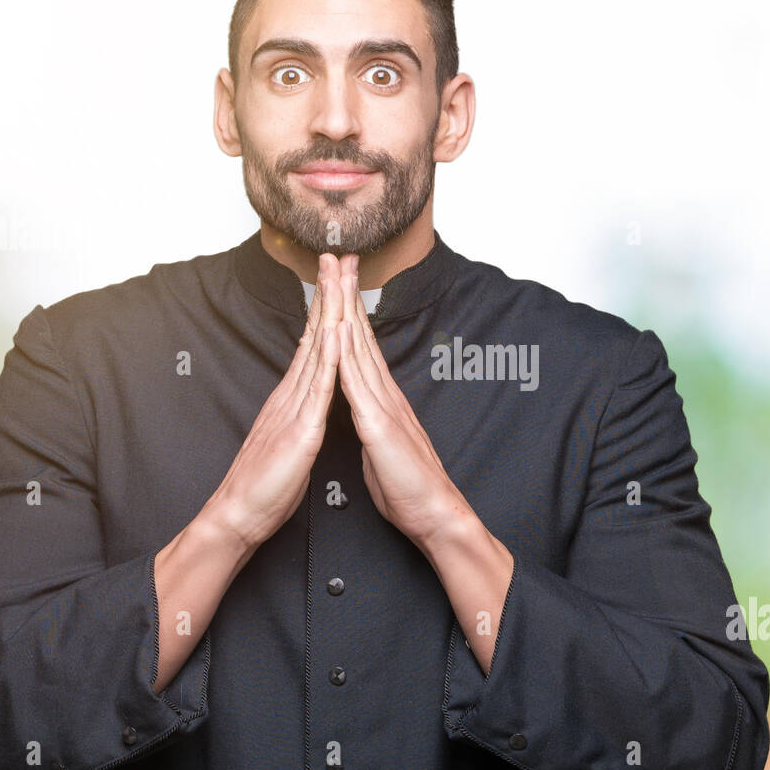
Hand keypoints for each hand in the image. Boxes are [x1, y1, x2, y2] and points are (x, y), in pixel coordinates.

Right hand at [201, 253, 343, 548]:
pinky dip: (326, 358)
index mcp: (292, 399)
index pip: (312, 345)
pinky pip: (317, 389)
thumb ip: (299, 419)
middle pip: (313, 335)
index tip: (337, 278)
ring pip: (315, 351)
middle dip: (328, 294)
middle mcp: (290, 395)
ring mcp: (293, 408)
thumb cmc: (265, 488)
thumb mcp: (289, 444)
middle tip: (337, 254)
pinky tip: (335, 331)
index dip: (326, 310)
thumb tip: (307, 407)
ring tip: (338, 275)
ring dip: (329, 312)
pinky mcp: (299, 430)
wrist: (239, 517)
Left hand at [334, 255, 475, 548]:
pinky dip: (348, 355)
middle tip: (338, 256)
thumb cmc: (408, 487)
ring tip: (336, 276)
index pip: (360, 347)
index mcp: (380, 400)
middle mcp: (384, 394)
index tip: (337, 281)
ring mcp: (383, 406)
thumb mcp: (382, 446)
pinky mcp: (380, 426)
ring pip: (360, 350)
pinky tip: (340, 330)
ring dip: (346, 311)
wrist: (433, 513)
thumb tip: (362, 414)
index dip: (347, 311)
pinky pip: (359, 386)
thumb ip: (371, 423)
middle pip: (361, 335)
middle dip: (347, 294)